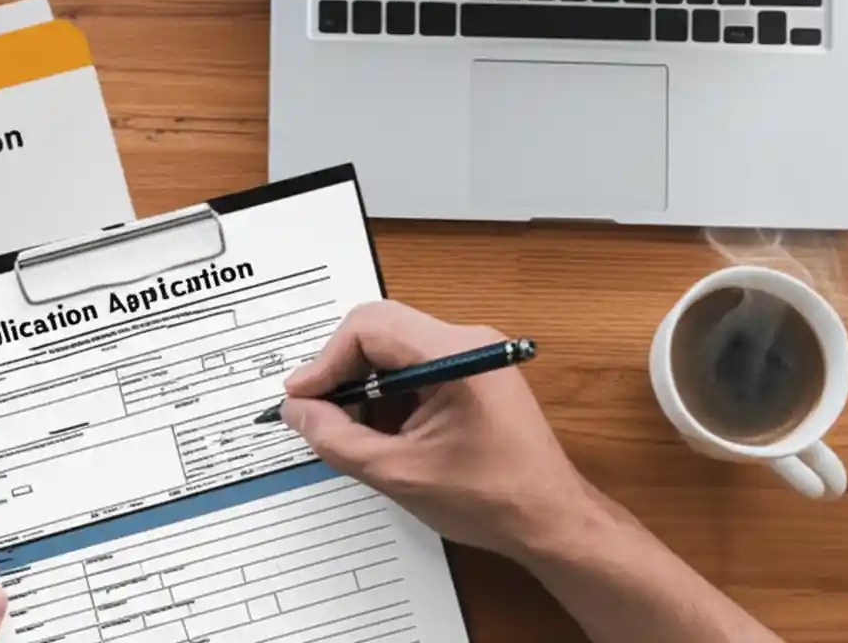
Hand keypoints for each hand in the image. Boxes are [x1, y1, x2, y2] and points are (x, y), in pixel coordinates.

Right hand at [281, 301, 605, 561]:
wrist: (551, 521)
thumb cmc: (491, 500)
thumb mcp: (397, 473)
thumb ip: (337, 438)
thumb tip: (297, 410)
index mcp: (455, 354)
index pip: (370, 327)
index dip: (326, 361)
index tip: (302, 399)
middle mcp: (466, 340)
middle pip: (379, 329)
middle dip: (341, 370)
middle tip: (317, 412)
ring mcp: (472, 354)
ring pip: (393, 347)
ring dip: (363, 383)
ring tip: (350, 429)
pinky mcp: (472, 373)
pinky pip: (413, 365)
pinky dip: (387, 393)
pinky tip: (380, 432)